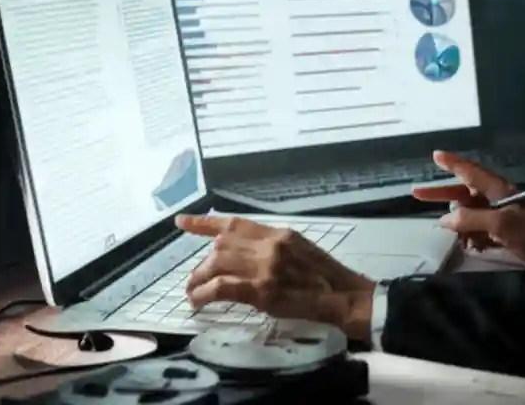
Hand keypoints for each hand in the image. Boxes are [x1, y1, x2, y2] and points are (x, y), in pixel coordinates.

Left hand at [175, 215, 375, 339]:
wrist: (343, 297)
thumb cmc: (326, 279)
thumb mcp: (301, 252)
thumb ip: (274, 250)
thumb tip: (246, 256)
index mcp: (280, 234)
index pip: (235, 223)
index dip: (204, 223)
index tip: (181, 222)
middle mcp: (270, 245)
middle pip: (220, 245)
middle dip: (203, 263)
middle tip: (197, 279)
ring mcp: (264, 267)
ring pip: (216, 264)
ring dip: (199, 279)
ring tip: (194, 293)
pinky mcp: (261, 290)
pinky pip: (220, 287)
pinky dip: (204, 293)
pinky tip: (198, 301)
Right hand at [412, 150, 524, 269]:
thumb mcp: (499, 224)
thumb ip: (470, 219)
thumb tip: (445, 219)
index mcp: (496, 190)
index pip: (469, 172)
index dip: (452, 163)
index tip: (435, 154)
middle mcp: (494, 199)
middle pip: (462, 194)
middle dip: (441, 196)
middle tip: (416, 193)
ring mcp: (497, 215)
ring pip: (468, 216)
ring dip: (462, 228)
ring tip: (465, 242)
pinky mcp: (501, 231)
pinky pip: (478, 231)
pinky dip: (474, 239)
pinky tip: (476, 248)